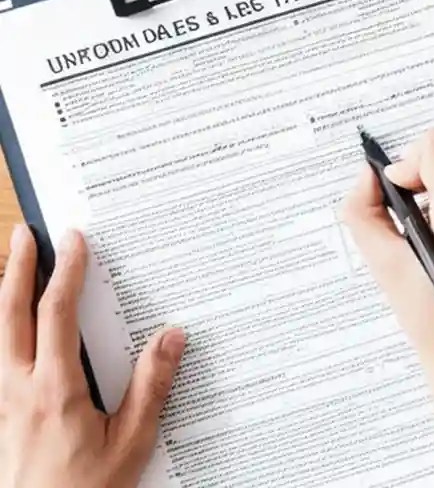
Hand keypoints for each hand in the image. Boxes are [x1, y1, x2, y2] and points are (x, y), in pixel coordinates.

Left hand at [0, 226, 185, 487]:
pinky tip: (10, 331)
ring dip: (1, 296)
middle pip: (9, 314)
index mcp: (54, 391)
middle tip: (26, 234)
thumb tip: (170, 337)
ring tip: (10, 268)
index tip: (74, 241)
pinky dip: (0, 333)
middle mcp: (16, 390)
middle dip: (17, 268)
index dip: (65, 274)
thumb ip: (150, 388)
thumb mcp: (130, 444)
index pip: (56, 316)